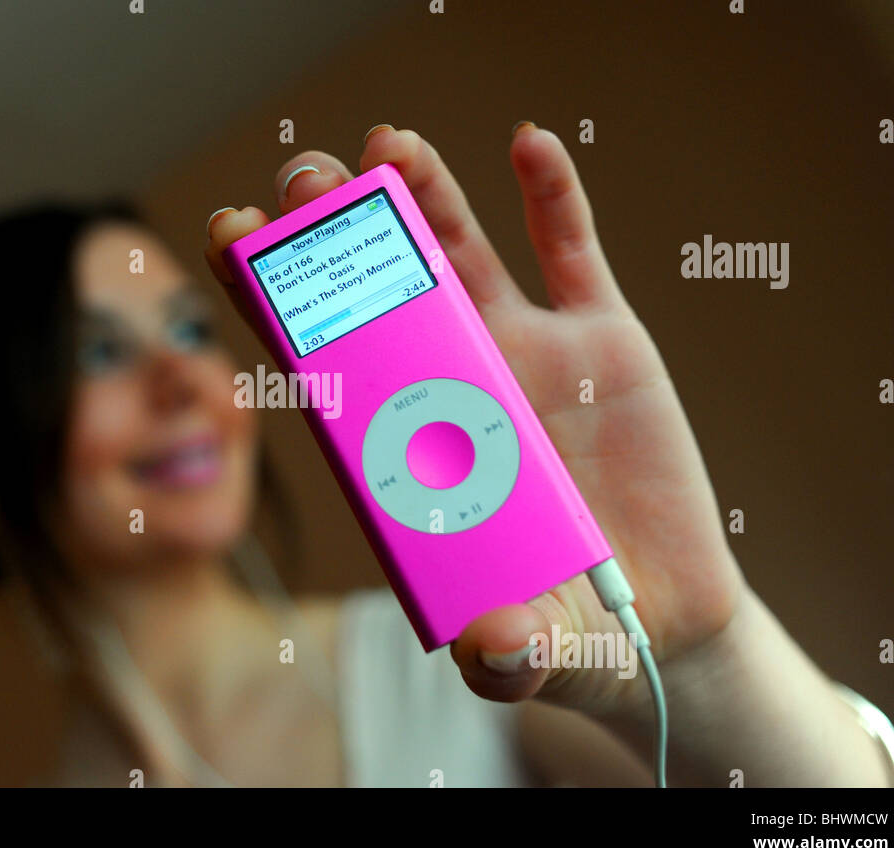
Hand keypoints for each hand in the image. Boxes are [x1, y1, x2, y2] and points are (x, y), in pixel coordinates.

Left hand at [203, 123, 746, 718]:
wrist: (662, 614)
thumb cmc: (569, 631)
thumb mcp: (540, 652)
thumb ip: (511, 657)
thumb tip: (491, 649)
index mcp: (409, 447)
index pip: (323, 359)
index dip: (273, 298)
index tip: (231, 236)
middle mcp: (452, 384)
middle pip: (379, 288)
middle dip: (337, 228)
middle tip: (305, 176)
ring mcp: (525, 353)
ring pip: (461, 254)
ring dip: (423, 194)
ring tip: (389, 144)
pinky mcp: (602, 342)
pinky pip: (570, 254)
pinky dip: (552, 196)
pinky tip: (527, 144)